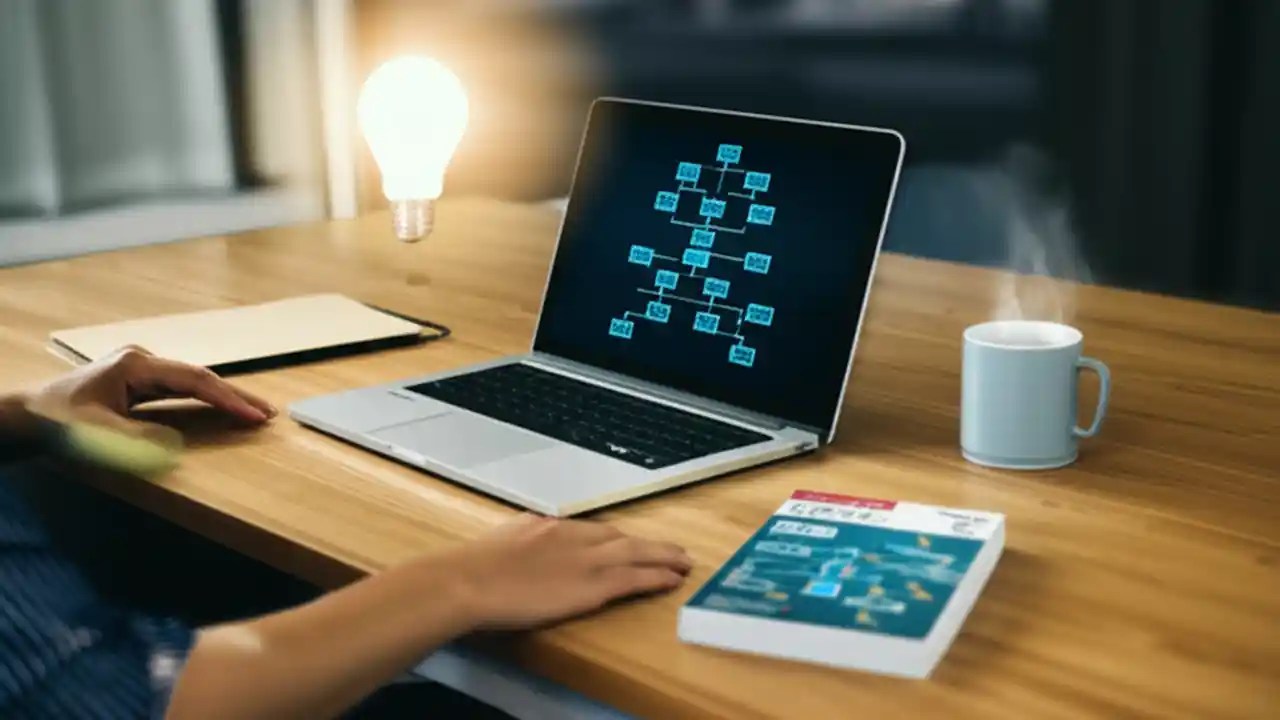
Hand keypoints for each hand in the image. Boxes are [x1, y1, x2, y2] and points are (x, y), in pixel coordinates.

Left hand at [27, 346, 275, 433]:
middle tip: (270, 413)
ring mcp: (141, 369)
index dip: (227, 399)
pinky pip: (182, 389)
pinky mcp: (139, 381)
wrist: (26, 416)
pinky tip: (223, 407)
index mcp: (136, 366)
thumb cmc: (58, 423)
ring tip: (256, 411)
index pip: (194, 381)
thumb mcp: (98, 435)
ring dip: (224, 397)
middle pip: (201, 377)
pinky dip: (206, 399)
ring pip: (194, 381)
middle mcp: (143, 361)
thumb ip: (138, 438)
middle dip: (237, 396)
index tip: (254, 416)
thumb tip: (177, 441)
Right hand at [440, 515, 692, 629]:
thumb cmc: (474, 568)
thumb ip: (521, 540)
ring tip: (684, 561)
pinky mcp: (592, 586)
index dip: (615, 538)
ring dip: (663, 556)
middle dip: (647, 543)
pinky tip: (673, 579)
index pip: (592, 530)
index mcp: (548, 526)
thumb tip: (524, 542)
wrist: (471, 581)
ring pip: (635, 553)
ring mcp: (585, 560)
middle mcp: (572, 536)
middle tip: (671, 548)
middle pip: (619, 536)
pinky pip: (634, 579)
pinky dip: (656, 577)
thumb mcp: (502, 540)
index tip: (629, 542)